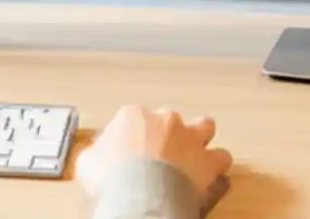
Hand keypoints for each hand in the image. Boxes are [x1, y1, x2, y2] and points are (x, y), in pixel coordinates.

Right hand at [76, 105, 232, 198]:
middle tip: (160, 152)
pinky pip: (221, 157)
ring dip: (199, 139)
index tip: (129, 149)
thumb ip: (97, 151)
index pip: (134, 116)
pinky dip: (216, 165)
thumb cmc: (112, 176)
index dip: (132, 134)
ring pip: (204, 127)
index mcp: (134, 115)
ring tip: (193, 155)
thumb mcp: (88, 161)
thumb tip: (96, 154)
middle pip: (170, 118)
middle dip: (167, 132)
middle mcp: (165, 120)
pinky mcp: (208, 160)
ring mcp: (190, 138)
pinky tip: (209, 174)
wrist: (140, 194)